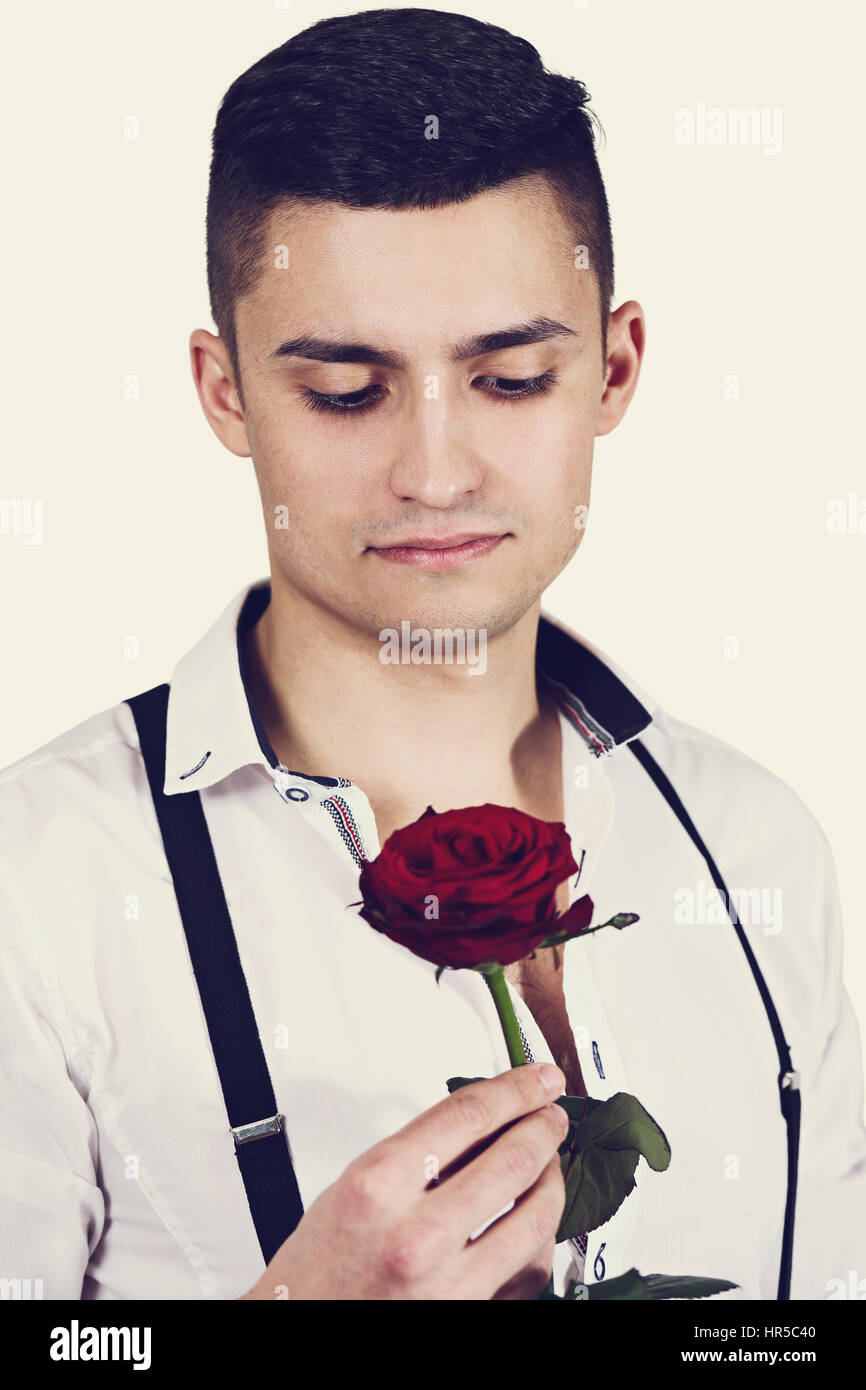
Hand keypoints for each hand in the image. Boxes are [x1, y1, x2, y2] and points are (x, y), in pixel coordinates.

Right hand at [239, 1061, 567, 1299]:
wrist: (300, 1327)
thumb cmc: (318, 1269)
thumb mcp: (353, 1187)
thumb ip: (415, 1154)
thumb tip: (480, 1124)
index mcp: (379, 1185)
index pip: (469, 1114)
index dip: (516, 1088)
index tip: (538, 1078)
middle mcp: (415, 1234)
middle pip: (511, 1158)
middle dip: (544, 1126)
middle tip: (553, 1113)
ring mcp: (446, 1283)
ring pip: (534, 1215)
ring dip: (553, 1178)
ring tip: (551, 1162)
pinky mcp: (468, 1312)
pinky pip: (526, 1267)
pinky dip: (540, 1234)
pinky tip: (537, 1216)